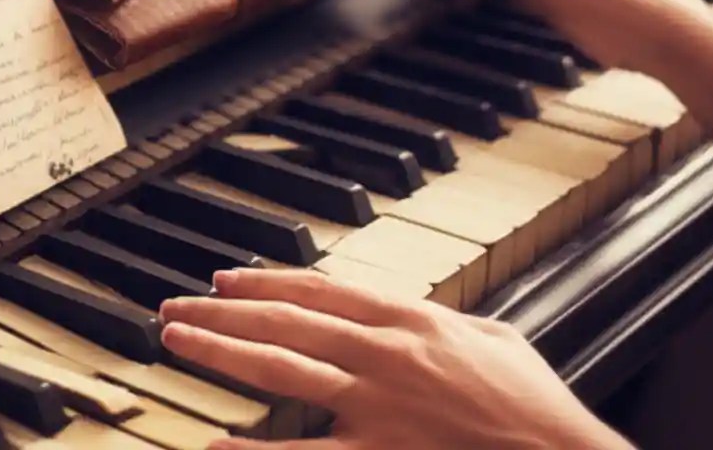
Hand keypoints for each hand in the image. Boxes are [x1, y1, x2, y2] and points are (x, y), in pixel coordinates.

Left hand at [160, 269, 634, 449]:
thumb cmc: (536, 407)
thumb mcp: (496, 338)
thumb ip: (443, 321)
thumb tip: (412, 313)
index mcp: (412, 319)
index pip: (319, 288)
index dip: (265, 280)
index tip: (224, 279)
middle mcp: (384, 354)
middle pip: (285, 320)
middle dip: (222, 311)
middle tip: (176, 307)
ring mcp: (377, 407)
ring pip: (280, 368)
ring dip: (220, 351)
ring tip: (176, 341)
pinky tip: (214, 446)